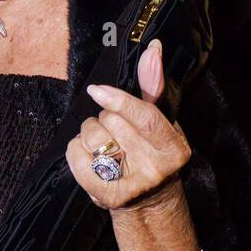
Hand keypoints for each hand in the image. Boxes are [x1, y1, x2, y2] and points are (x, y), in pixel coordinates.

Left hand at [66, 40, 189, 211]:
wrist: (148, 201)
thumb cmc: (152, 151)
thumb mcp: (159, 121)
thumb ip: (152, 87)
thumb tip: (153, 49)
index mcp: (175, 148)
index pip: (145, 117)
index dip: (119, 101)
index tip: (97, 90)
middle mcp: (156, 169)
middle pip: (111, 122)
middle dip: (107, 118)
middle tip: (117, 131)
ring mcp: (131, 185)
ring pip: (91, 136)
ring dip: (91, 134)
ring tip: (106, 146)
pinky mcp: (106, 196)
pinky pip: (76, 155)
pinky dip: (77, 150)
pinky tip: (92, 158)